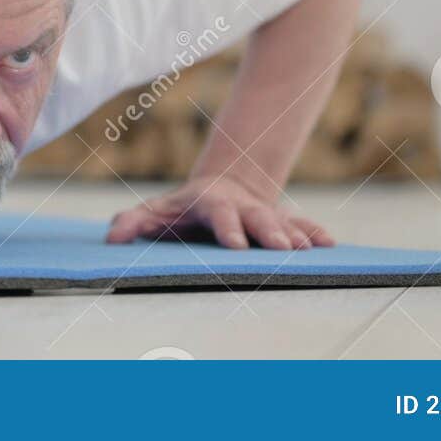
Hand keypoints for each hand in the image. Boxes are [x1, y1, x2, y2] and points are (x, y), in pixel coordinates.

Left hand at [105, 175, 333, 249]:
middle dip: (270, 232)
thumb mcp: (155, 213)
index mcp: (209, 202)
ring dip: (296, 235)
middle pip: (257, 216)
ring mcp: (262, 212)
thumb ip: (133, 223)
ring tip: (308, 251)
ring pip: (282, 221)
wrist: (218, 190)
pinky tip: (329, 244)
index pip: (219, 213)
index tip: (237, 247)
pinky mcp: (280, 221)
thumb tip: (112, 238)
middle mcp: (240, 206)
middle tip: (282, 250)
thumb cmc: (180, 211)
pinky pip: (301, 224)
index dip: (228, 228)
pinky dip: (314, 232)